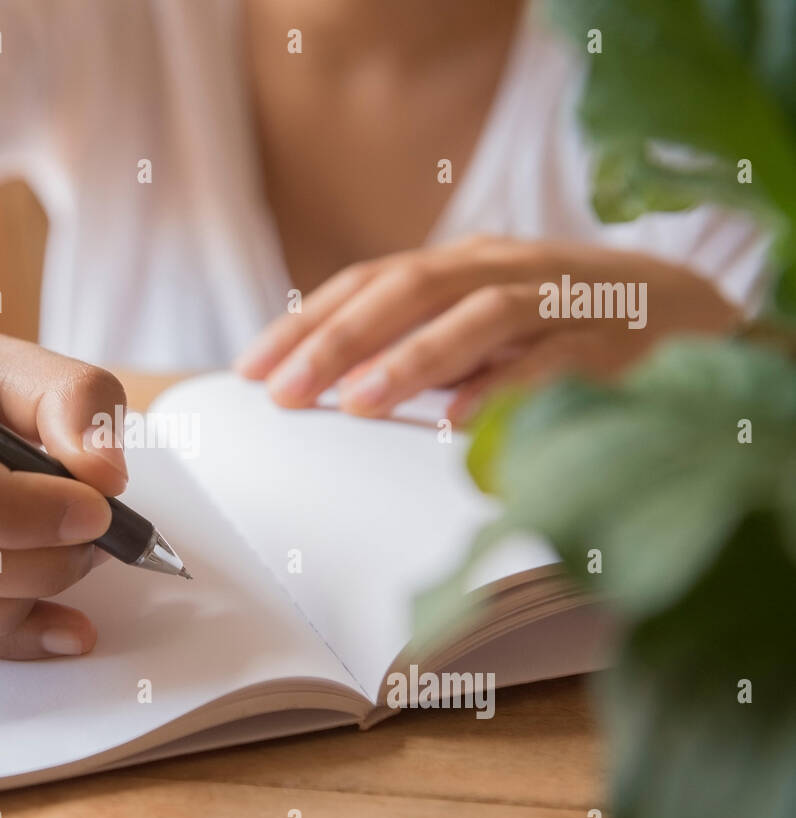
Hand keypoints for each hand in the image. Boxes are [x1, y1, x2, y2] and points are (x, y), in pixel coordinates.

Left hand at [234, 235, 742, 422]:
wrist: (695, 315)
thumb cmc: (561, 329)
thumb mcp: (478, 329)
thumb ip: (414, 346)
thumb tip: (323, 388)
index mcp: (464, 264)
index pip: (371, 281)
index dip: (307, 322)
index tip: (251, 371)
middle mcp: (508, 268)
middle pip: (413, 288)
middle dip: (340, 339)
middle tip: (285, 392)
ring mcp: (565, 298)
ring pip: (482, 315)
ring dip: (415, 358)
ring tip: (357, 401)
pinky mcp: (621, 341)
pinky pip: (558, 360)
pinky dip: (508, 388)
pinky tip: (459, 424)